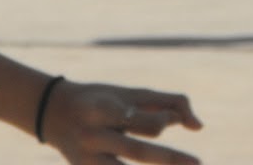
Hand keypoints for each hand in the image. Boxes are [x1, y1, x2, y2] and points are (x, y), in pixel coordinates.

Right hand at [41, 80, 202, 164]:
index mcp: (101, 108)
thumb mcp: (129, 94)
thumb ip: (167, 103)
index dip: (159, 121)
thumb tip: (199, 126)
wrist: (53, 114)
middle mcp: (91, 135)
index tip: (171, 122)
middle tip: (198, 162)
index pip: (134, 117)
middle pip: (135, 149)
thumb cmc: (102, 100)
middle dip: (169, 158)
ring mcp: (86, 159)